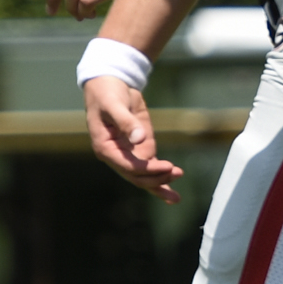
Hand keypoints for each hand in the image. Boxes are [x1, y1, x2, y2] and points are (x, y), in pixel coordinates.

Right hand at [82, 74, 183, 204]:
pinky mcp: (140, 150)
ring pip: (144, 178)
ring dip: (160, 185)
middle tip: (177, 172)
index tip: (166, 166)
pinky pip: (150, 170)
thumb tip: (139, 138)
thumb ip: (126, 122)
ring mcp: (129, 155)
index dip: (147, 169)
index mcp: (105, 148)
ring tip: (176, 197)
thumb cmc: (107, 95)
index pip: (127, 166)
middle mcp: (116, 156)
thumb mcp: (114, 105)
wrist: (111, 86)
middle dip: (156, 179)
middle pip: (136, 177)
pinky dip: (161, 181)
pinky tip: (171, 195)